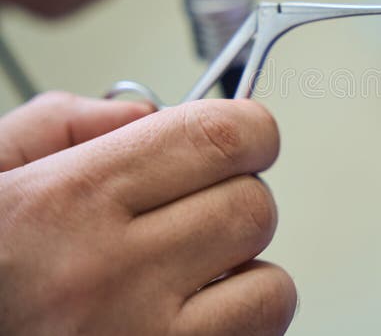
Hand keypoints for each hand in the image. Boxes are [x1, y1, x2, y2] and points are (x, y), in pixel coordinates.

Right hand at [0, 93, 295, 334]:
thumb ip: (63, 125)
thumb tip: (148, 113)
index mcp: (67, 201)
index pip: (221, 139)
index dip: (251, 129)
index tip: (246, 137)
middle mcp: (108, 273)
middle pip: (254, 206)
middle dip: (236, 198)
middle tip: (196, 210)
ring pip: (270, 284)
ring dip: (242, 271)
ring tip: (189, 272)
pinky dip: (239, 323)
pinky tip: (189, 314)